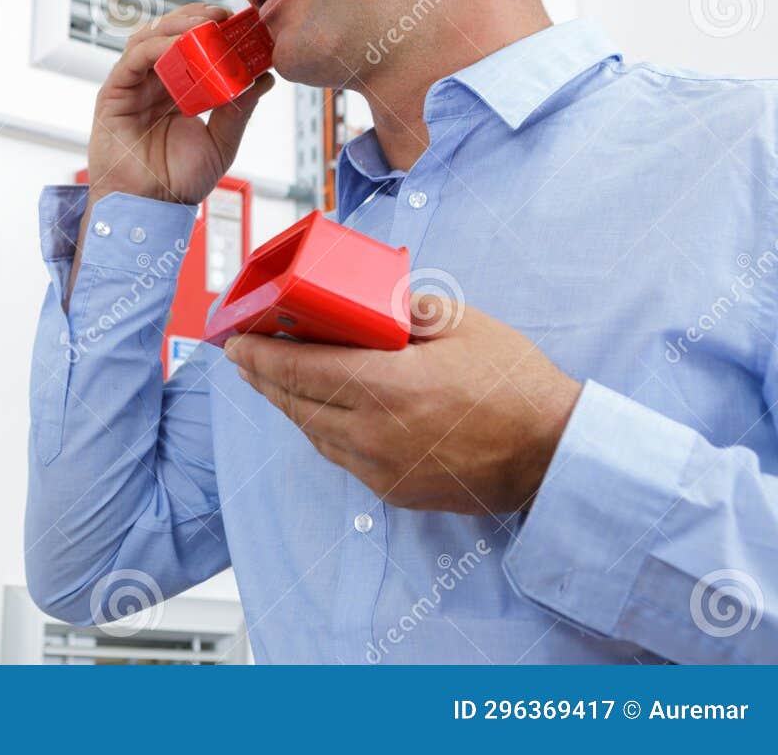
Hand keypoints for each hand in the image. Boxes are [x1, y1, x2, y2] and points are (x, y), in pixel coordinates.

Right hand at [85, 3, 275, 207]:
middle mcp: (153, 84)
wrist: (152, 209)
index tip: (239, 23)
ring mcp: (132, 87)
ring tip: (203, 24)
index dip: (212, 30)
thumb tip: (265, 78)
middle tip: (222, 15)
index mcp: (177, 92)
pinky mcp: (113, 94)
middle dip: (195, 18)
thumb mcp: (221, 142)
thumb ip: (239, 108)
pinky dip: (155, 46)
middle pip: (169, 35)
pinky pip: (132, 60)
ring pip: (149, 39)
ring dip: (176, 25)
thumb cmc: (179, 182)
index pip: (192, 48)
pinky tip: (177, 45)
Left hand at [224, 295, 582, 513]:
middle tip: (242, 356)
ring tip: (272, 378)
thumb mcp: (463, 324)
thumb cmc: (514, 384)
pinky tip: (317, 410)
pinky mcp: (392, 490)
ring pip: (312, 431)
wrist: (554, 454)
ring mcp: (381, 467)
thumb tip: (364, 299)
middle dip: (263, 377)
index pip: (300, 369)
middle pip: (296, 402)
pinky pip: (339, 455)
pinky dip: (320, 429)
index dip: (259, 356)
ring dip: (288, 403)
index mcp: (389, 387)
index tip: (235, 343)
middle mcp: (375, 433)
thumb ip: (406, 309)